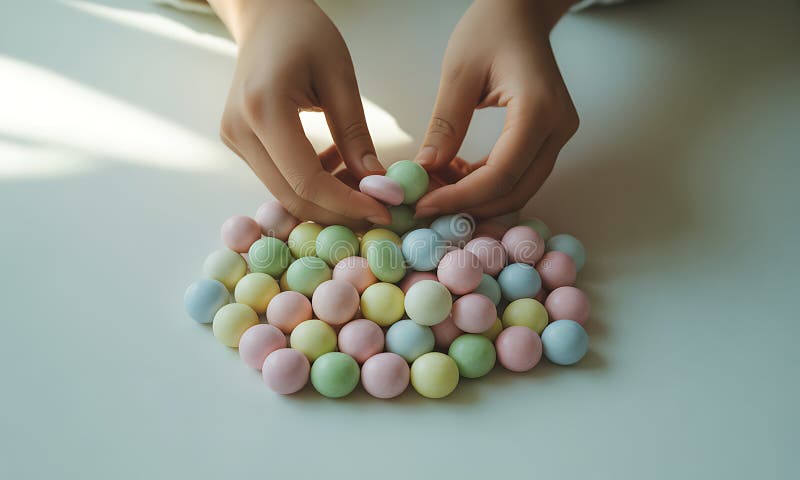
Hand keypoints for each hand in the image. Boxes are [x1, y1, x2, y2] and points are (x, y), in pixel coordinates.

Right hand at [210, 0, 389, 227]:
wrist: (265, 18)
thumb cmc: (304, 34)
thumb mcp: (340, 77)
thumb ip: (355, 134)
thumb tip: (377, 185)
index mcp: (263, 109)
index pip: (306, 180)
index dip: (347, 204)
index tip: (385, 211)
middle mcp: (239, 131)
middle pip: (291, 196)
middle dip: (339, 212)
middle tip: (380, 210)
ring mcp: (234, 140)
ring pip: (285, 193)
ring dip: (327, 200)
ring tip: (364, 183)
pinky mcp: (239, 144)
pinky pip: (279, 178)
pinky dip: (313, 184)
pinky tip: (338, 165)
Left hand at [413, 0, 578, 218]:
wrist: (521, 11)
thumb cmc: (491, 29)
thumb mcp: (458, 73)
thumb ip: (444, 125)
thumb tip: (425, 172)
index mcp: (538, 110)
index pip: (501, 174)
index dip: (462, 198)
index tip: (425, 205)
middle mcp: (558, 128)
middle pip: (515, 189)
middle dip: (470, 205)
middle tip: (428, 206)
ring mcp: (558, 134)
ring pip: (520, 187)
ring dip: (478, 197)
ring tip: (437, 187)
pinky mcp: (549, 137)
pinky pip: (520, 173)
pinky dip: (487, 182)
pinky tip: (457, 173)